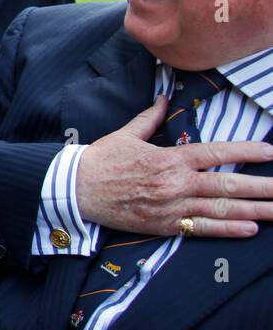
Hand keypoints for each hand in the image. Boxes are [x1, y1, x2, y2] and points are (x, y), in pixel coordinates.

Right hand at [76, 94, 272, 237]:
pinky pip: (202, 229)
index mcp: (170, 158)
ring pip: (221, 209)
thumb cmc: (100, 160)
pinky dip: (227, 230)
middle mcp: (176, 183)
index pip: (216, 153)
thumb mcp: (126, 135)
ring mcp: (172, 206)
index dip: (246, 151)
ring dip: (254, 210)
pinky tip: (250, 228)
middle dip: (262, 187)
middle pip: (228, 184)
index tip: (271, 152)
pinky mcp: (165, 225)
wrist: (76, 189)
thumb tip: (164, 99)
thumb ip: (150, 118)